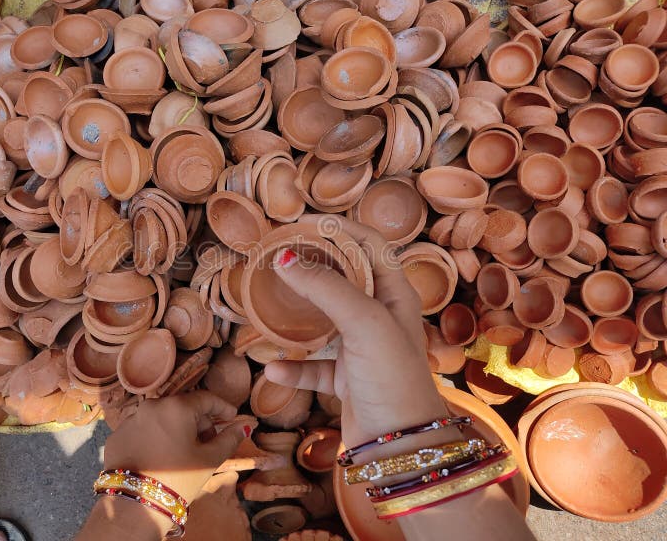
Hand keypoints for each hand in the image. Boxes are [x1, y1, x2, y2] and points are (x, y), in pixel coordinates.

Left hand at [103, 391, 247, 503]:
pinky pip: (143, 429)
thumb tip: (244, 426)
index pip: (206, 398)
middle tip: (208, 442)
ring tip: (184, 451)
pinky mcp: (117, 435)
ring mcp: (131, 419)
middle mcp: (152, 406)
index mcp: (177, 407)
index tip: (231, 417)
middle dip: (199, 421)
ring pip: (162, 417)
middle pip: (184, 406)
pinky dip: (155, 437)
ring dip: (176, 428)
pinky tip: (161, 457)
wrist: (135, 506)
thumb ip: (229, 438)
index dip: (222, 407)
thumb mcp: (209, 459)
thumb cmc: (179, 479)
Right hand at [264, 216, 449, 449]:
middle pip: (342, 279)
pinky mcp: (346, 380)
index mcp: (395, 294)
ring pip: (322, 322)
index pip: (369, 246)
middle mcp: (379, 317)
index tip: (303, 223)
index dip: (340, 229)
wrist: (402, 445)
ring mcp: (362, 349)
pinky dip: (293, 366)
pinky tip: (272, 366)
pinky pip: (313, 367)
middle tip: (276, 256)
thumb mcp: (364, 322)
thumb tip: (286, 258)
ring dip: (295, 317)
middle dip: (311, 267)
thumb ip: (326, 287)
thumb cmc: (393, 377)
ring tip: (266, 305)